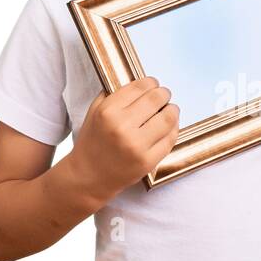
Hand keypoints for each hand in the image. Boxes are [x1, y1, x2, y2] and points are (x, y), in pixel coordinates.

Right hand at [68, 76, 179, 199]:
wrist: (88, 177)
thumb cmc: (92, 142)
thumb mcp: (94, 112)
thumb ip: (114, 95)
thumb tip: (140, 84)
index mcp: (108, 111)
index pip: (140, 87)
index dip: (151, 83)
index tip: (154, 84)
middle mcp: (122, 127)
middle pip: (157, 99)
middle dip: (164, 94)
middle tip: (164, 96)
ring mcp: (137, 145)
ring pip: (168, 118)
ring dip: (172, 110)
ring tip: (170, 110)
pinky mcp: (148, 161)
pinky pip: (170, 139)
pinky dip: (173, 129)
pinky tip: (169, 126)